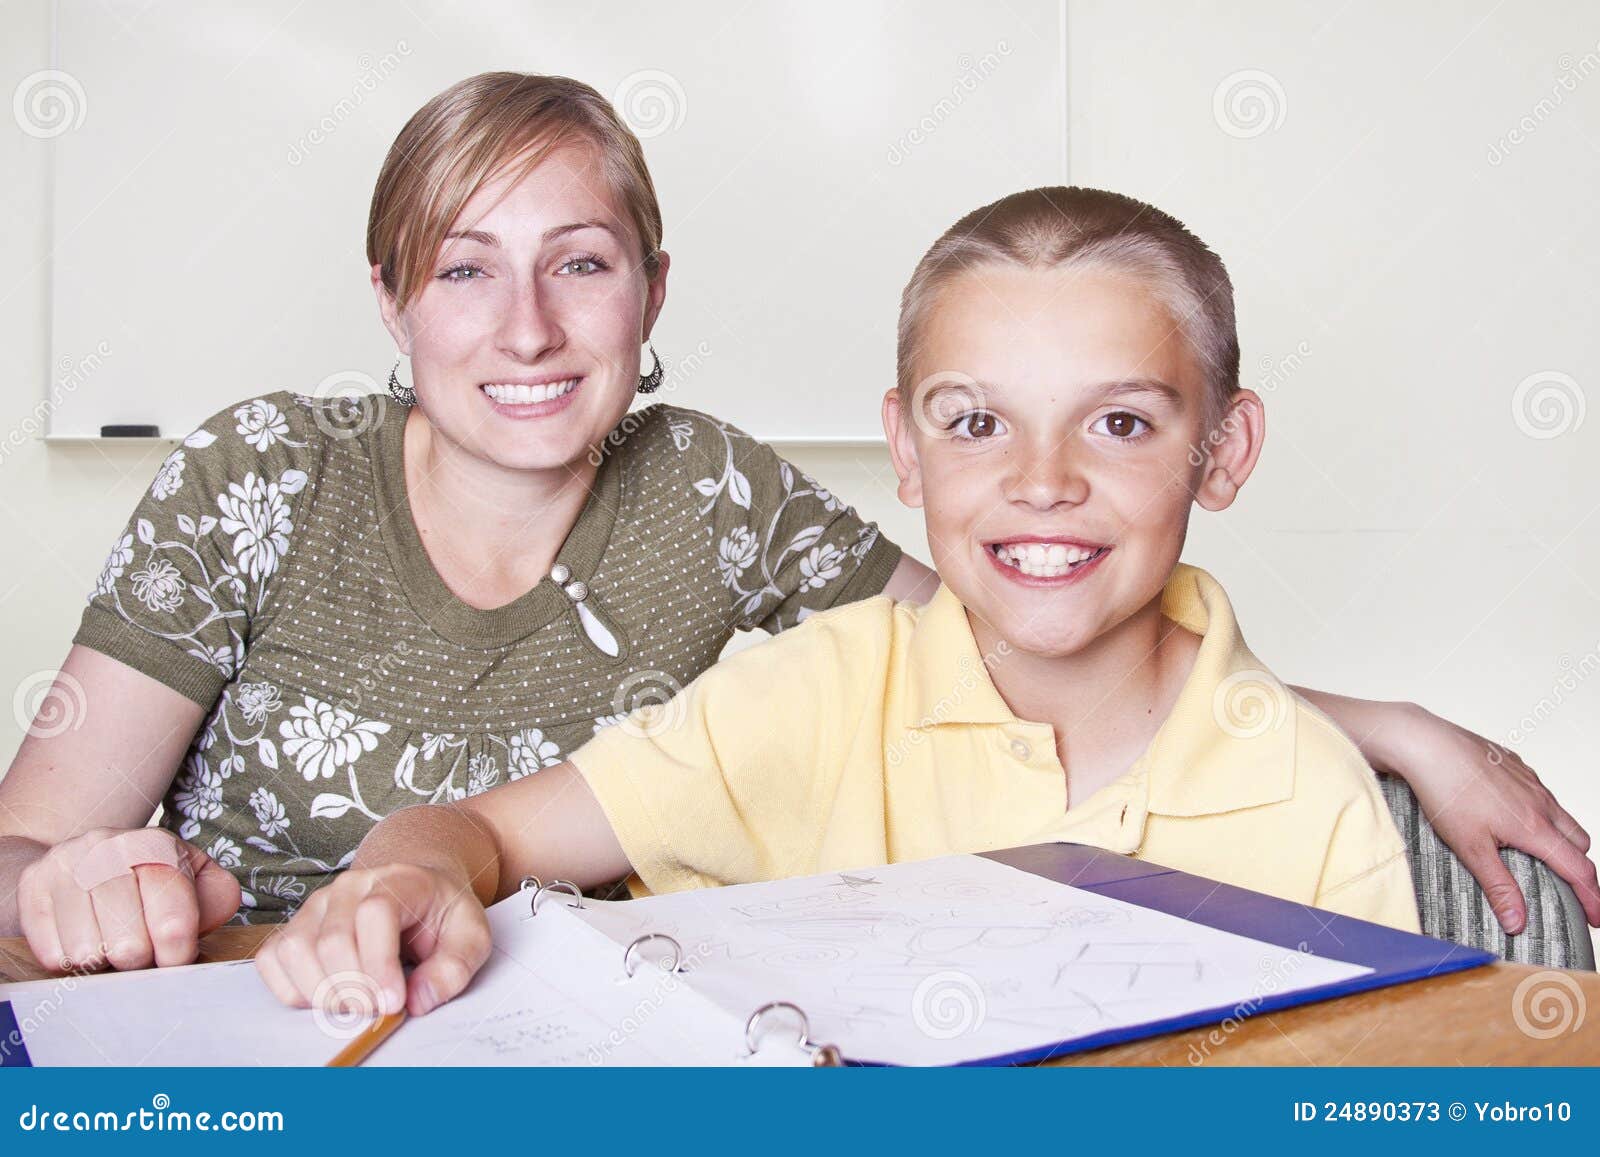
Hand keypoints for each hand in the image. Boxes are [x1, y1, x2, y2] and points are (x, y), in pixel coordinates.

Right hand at [17, 827, 240, 971]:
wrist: (78, 864)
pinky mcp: (33, 886)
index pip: (169, 896)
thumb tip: (209, 916)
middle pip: (127, 936)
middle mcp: (109, 846)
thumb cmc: (146, 886)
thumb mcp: (191, 882)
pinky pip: (52, 952)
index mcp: (157, 844)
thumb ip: (214, 898)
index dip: (176, 940)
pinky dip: (70, 961)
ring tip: (109, 946)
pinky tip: (81, 943)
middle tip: (139, 953)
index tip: (176, 960)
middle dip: (139, 957)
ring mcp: (66, 863)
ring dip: (103, 961)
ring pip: (88, 950)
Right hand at [254, 863, 492, 1016]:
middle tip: (380, 1010)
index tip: (394, 1002)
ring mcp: (317, 905)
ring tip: (357, 1004)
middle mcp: (349, 887)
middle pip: (332, 941)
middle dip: (355, 990)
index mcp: (398, 881)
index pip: (374, 914)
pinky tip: (327, 995)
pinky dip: (293, 990)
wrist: (415, 888)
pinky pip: (273, 960)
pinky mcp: (295, 926)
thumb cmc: (440, 913)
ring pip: (295, 952)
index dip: (379, 965)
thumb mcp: (471, 934)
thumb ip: (455, 967)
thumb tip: (418, 1001)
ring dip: (323, 993)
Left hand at [1379, 704, 1598, 932]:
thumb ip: (1498, 885)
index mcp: (1534, 827)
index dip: (1593, 897)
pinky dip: (1539, 812)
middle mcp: (1541, 802)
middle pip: (1578, 842)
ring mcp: (1530, 781)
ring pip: (1561, 815)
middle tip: (1566, 887)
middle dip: (1578, 867)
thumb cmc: (1445, 792)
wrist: (1426, 745)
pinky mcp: (1515, 766)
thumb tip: (1518, 921)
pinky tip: (1511, 816)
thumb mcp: (1470, 848)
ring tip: (1538, 854)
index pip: (1579, 869)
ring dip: (1559, 838)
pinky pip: (1539, 793)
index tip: (1596, 918)